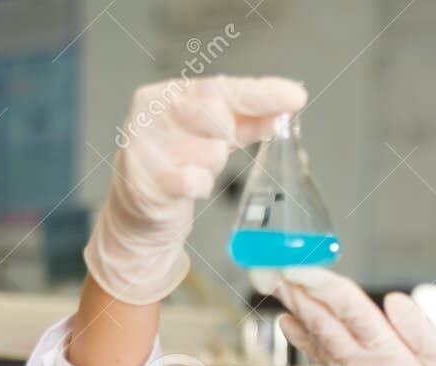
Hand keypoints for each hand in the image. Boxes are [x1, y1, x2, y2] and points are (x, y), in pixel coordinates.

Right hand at [85, 76, 306, 304]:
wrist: (141, 208)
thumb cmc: (179, 164)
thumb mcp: (217, 137)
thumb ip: (248, 122)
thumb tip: (287, 107)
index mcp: (176, 93)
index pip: (224, 87)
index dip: (262, 93)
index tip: (294, 97)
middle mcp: (155, 109)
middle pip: (214, 112)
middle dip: (229, 132)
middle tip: (224, 143)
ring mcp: (145, 142)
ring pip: (208, 151)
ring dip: (213, 164)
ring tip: (196, 168)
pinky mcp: (141, 177)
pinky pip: (190, 181)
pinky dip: (199, 185)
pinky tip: (192, 185)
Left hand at [275, 268, 435, 365]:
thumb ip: (422, 334)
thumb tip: (394, 301)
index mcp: (389, 360)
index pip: (349, 311)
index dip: (322, 284)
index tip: (300, 265)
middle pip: (322, 324)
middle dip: (297, 294)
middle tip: (272, 268)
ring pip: (318, 342)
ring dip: (297, 312)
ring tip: (277, 287)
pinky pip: (323, 361)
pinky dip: (306, 339)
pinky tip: (293, 325)